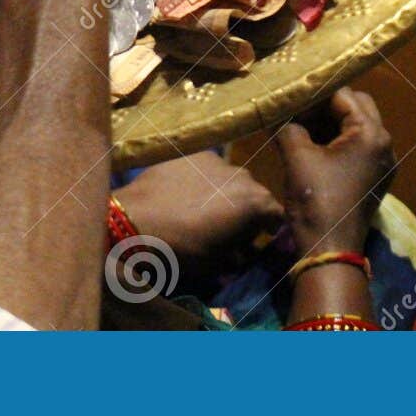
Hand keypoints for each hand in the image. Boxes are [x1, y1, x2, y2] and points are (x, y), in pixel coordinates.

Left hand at [113, 154, 282, 274]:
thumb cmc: (185, 249)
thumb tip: (242, 252)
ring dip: (224, 191)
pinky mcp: (191, 152)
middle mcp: (243, 176)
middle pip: (254, 193)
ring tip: (203, 208)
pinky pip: (205, 168)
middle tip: (229, 226)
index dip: (269, 229)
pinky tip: (184, 192)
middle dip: (246, 209)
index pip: (277, 215)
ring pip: (229, 178)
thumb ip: (239, 254)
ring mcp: (216, 160)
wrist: (139, 220)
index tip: (259, 238)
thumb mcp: (219, 263)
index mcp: (257, 204)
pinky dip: (201, 180)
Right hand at [275, 88, 393, 255]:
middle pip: (356, 107)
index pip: (343, 95)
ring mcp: (382, 163)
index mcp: (371, 134)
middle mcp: (384, 144)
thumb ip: (288, 125)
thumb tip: (279, 111)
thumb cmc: (315, 199)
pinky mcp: (374, 178)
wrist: (330, 250)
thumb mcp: (296, 156)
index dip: (314, 93)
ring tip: (298, 126)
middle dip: (325, 105)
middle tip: (296, 110)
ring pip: (357, 127)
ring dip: (329, 123)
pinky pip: (357, 147)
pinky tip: (310, 146)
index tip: (290, 95)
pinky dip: (336, 141)